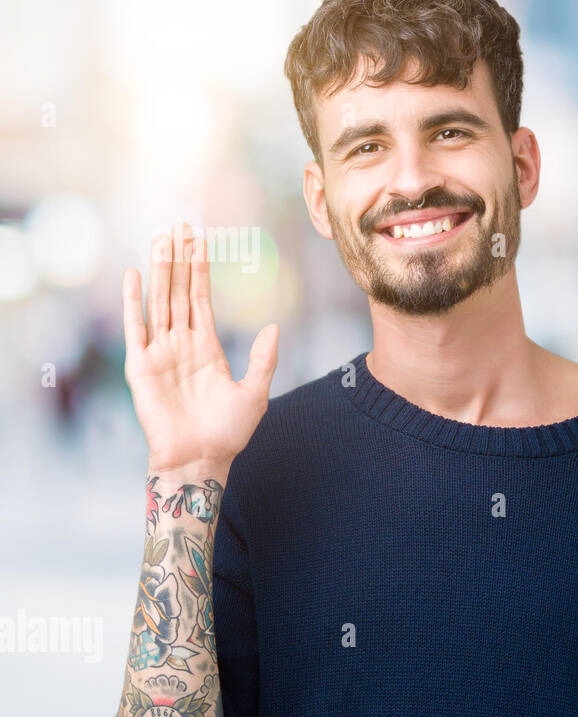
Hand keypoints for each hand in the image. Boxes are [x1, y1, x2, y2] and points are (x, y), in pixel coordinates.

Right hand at [122, 221, 278, 474]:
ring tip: (160, 238)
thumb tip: (273, 326)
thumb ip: (263, 359)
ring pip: (159, 301)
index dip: (200, 270)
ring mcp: (160, 353)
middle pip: (178, 292)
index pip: (201, 299)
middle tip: (180, 225)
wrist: (201, 459)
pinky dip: (134, 301)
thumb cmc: (228, 433)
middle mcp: (181, 344)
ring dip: (160, 269)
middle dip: (179, 258)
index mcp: (206, 348)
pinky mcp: (141, 366)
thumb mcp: (255, 392)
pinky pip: (136, 327)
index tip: (201, 241)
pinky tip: (134, 275)